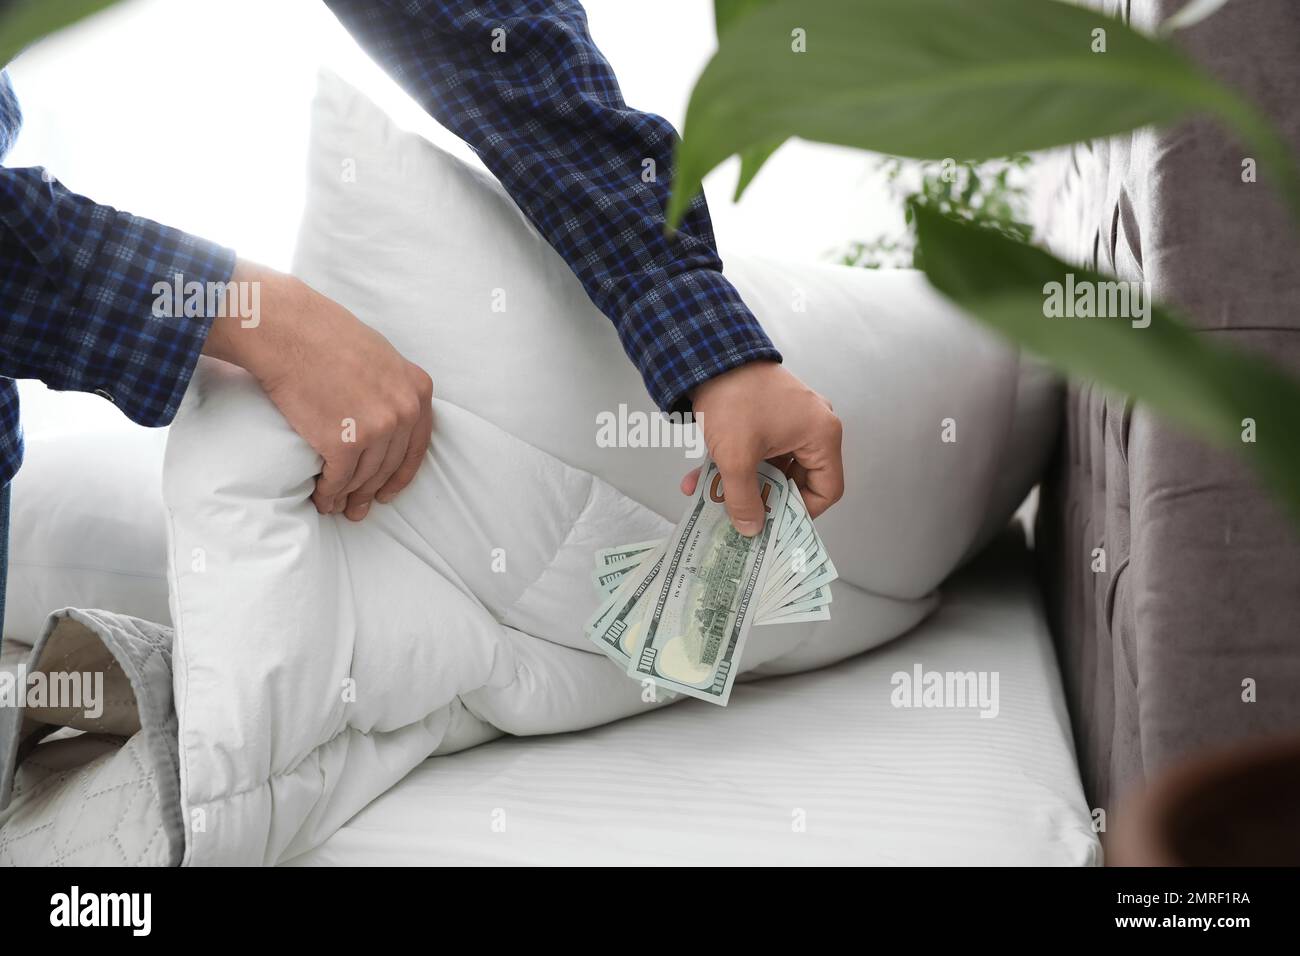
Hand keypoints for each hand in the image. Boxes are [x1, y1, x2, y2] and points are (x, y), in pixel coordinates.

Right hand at [203, 260, 433, 520]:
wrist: (289, 332)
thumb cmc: (326, 337)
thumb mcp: (381, 357)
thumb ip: (393, 388)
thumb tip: (390, 418)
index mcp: (418, 389)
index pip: (416, 445)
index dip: (401, 474)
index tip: (389, 491)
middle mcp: (404, 411)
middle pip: (389, 465)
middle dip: (372, 491)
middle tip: (360, 509)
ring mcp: (377, 429)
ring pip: (365, 476)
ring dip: (350, 496)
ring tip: (338, 507)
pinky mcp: (344, 443)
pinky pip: (339, 479)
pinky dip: (329, 494)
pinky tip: (322, 499)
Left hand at [681, 361, 842, 534]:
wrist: (710, 354)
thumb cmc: (735, 401)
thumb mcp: (737, 458)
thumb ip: (744, 500)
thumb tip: (750, 531)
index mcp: (821, 435)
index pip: (827, 489)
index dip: (801, 512)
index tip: (772, 524)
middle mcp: (814, 426)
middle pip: (798, 479)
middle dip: (765, 499)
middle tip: (742, 517)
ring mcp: (792, 418)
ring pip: (773, 466)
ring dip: (743, 483)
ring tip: (712, 498)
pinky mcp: (770, 413)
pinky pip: (760, 448)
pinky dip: (736, 463)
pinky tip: (700, 477)